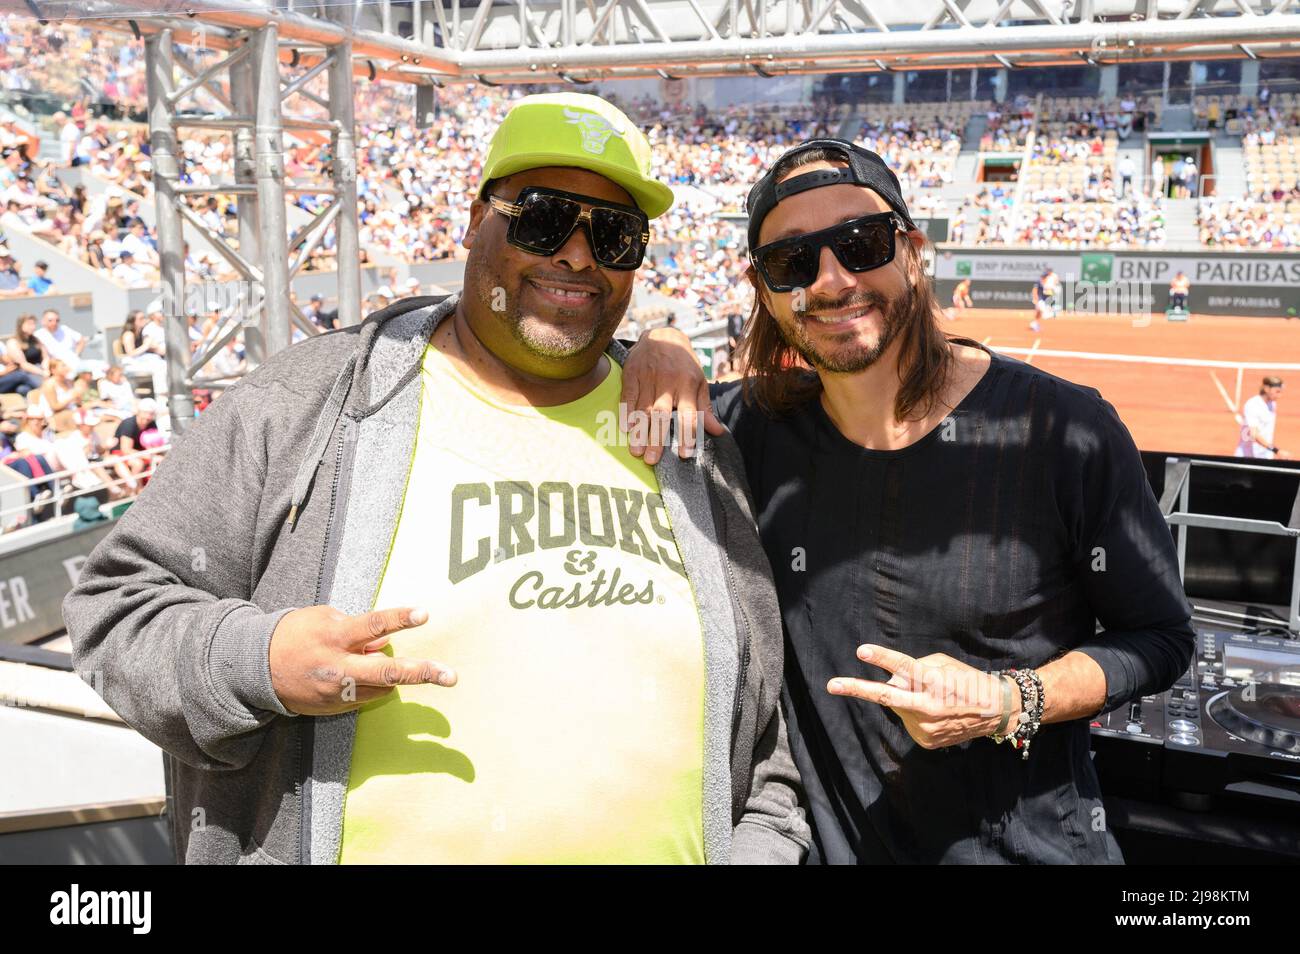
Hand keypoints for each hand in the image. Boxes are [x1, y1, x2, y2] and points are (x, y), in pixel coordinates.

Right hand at [269, 605, 455, 715]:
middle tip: (450, 675)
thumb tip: (385, 640)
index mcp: (334, 637)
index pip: (373, 625)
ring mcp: (338, 692)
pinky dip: (376, 685)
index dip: (400, 619)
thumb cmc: (296, 635)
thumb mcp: (324, 621)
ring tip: (428, 672)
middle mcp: (338, 667)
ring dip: (400, 678)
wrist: (257, 669)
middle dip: (422, 673)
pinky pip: (367, 696)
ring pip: (382, 686)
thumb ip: (357, 630)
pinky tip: (372, 677)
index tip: (423, 614)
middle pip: (387, 671)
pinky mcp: (336, 707)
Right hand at [620, 326, 724, 463]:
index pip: (689, 413)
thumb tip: (717, 432)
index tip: (685, 455)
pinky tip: (626, 428)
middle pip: (661, 414)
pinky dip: (626, 412)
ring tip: (637, 451)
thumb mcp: (699, 381)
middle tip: (652, 460)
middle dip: (656, 438)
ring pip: (643, 408)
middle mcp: (667, 382)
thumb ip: (704, 407)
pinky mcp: (631, 374)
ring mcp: (648, 377)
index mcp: (687, 384)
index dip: (688, 434)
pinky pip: (628, 396)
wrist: (663, 334)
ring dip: (639, 431)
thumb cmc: (684, 363)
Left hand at [828, 644, 1017, 749]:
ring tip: (929, 698)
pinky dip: (915, 714)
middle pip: (885, 696)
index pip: (903, 667)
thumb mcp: (943, 664)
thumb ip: (916, 668)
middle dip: (856, 689)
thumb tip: (893, 675)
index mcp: (933, 681)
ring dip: (904, 698)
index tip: (861, 651)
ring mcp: (925, 727)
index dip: (882, 658)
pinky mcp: (925, 741)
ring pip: (898, 707)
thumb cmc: (966, 680)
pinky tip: (934, 713)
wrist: (994, 712)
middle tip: (832, 685)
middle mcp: (927, 705)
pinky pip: (909, 722)